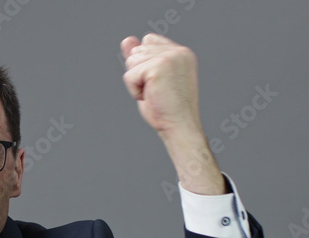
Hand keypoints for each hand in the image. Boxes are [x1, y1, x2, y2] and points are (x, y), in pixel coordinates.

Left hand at [121, 35, 225, 194]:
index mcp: (182, 53)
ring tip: (155, 94)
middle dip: (139, 74)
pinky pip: (129, 75)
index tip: (157, 83)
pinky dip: (134, 90)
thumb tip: (126, 40)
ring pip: (131, 62)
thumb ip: (140, 59)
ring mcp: (170, 57)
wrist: (179, 127)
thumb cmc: (166, 108)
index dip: (144, 62)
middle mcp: (178, 51)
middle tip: (157, 91)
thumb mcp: (151, 80)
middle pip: (137, 51)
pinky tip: (150, 98)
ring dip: (136, 82)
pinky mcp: (158, 67)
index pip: (148, 40)